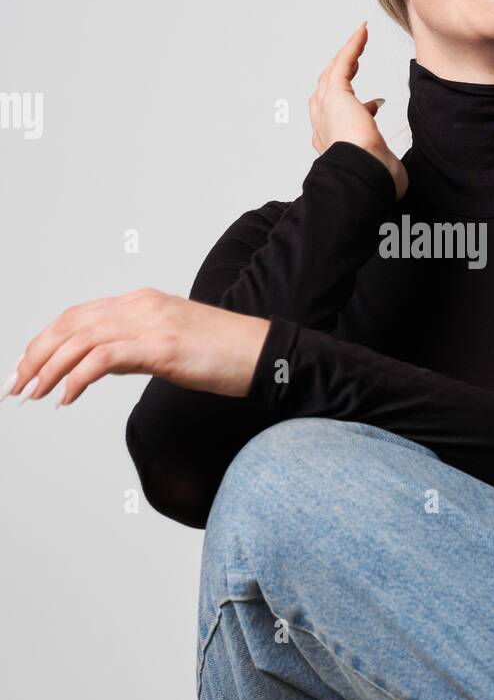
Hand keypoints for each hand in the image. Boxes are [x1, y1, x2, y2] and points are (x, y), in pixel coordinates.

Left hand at [1, 289, 271, 406]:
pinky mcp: (160, 346)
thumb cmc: (223, 354)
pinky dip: (77, 378)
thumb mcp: (171, 345)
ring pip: (79, 339)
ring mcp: (150, 323)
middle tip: (17, 384)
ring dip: (49, 369)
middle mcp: (139, 306)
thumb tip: (100, 363)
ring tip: (34, 394)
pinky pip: (102, 359)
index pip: (78, 315)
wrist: (263, 353)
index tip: (27, 367)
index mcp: (141, 302)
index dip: (46, 340)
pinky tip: (67, 398)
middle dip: (36, 355)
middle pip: (70, 324)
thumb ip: (134, 347)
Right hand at [309, 21, 407, 199]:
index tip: (371, 106)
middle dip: (340, 74)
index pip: (338, 120)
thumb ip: (377, 147)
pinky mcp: (335, 95)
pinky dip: (351, 47)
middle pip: (327, 91)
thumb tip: (379, 128)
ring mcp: (326, 109)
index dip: (353, 108)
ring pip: (332, 74)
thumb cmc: (372, 175)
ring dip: (346, 55)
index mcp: (332, 144)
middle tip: (355, 61)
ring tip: (359, 40)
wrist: (363, 174)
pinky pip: (342, 63)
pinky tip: (362, 33)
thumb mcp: (377, 160)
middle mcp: (323, 126)